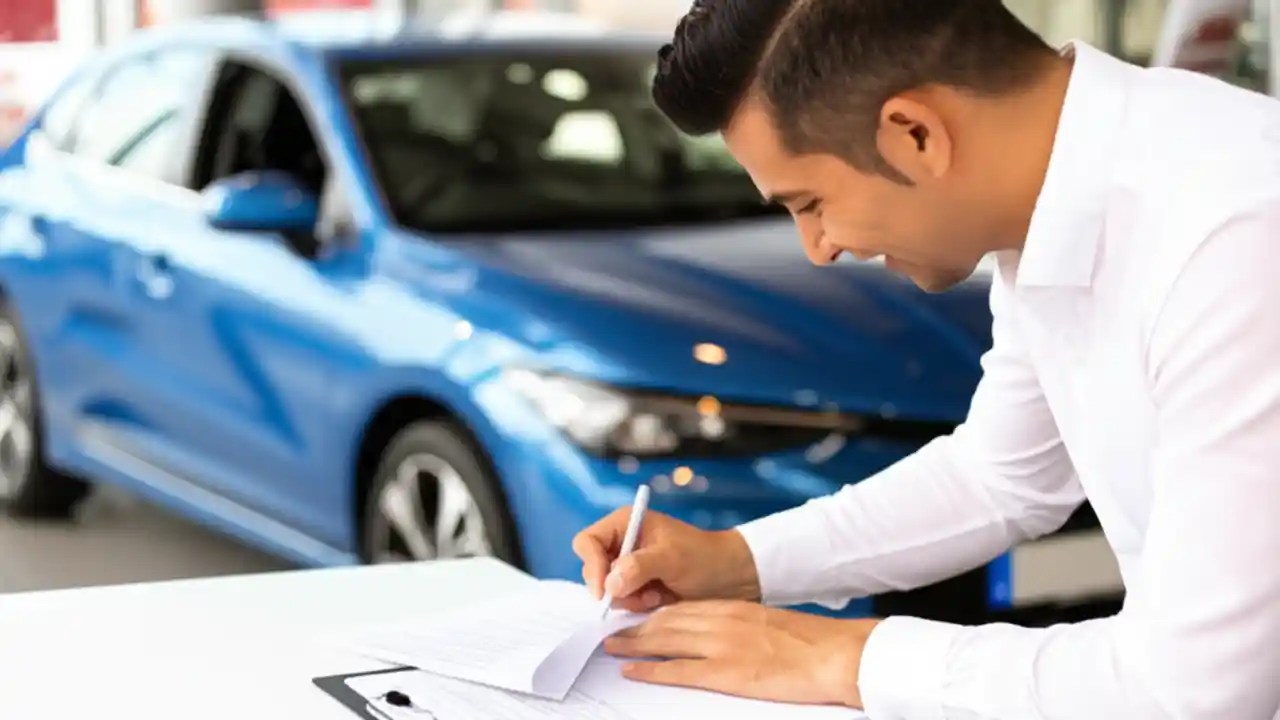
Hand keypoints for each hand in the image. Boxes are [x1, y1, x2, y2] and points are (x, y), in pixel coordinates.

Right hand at [572, 508, 759, 611]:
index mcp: (626, 523)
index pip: (587, 542)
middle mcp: (623, 543)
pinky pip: (623, 602)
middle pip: (593, 569)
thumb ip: (638, 567)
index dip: (591, 566)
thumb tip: (609, 584)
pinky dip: (639, 605)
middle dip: (614, 587)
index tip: (604, 591)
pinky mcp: (638, 587)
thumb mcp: (671, 558)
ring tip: (658, 595)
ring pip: (607, 590)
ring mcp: (629, 567)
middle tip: (640, 595)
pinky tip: (661, 599)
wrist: (733, 577)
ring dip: (630, 599)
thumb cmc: (704, 558)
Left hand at [603, 601, 880, 708]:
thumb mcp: (771, 624)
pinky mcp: (726, 672)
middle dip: (638, 627)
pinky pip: (677, 669)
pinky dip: (651, 668)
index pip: (684, 606)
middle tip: (614, 631)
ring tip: (613, 646)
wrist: (835, 654)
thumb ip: (744, 625)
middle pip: (668, 620)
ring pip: (665, 640)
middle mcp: (722, 621)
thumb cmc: (811, 644)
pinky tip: (632, 669)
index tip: (639, 616)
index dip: (657, 612)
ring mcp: (722, 646)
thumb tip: (730, 636)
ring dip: (635, 643)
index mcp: (734, 609)